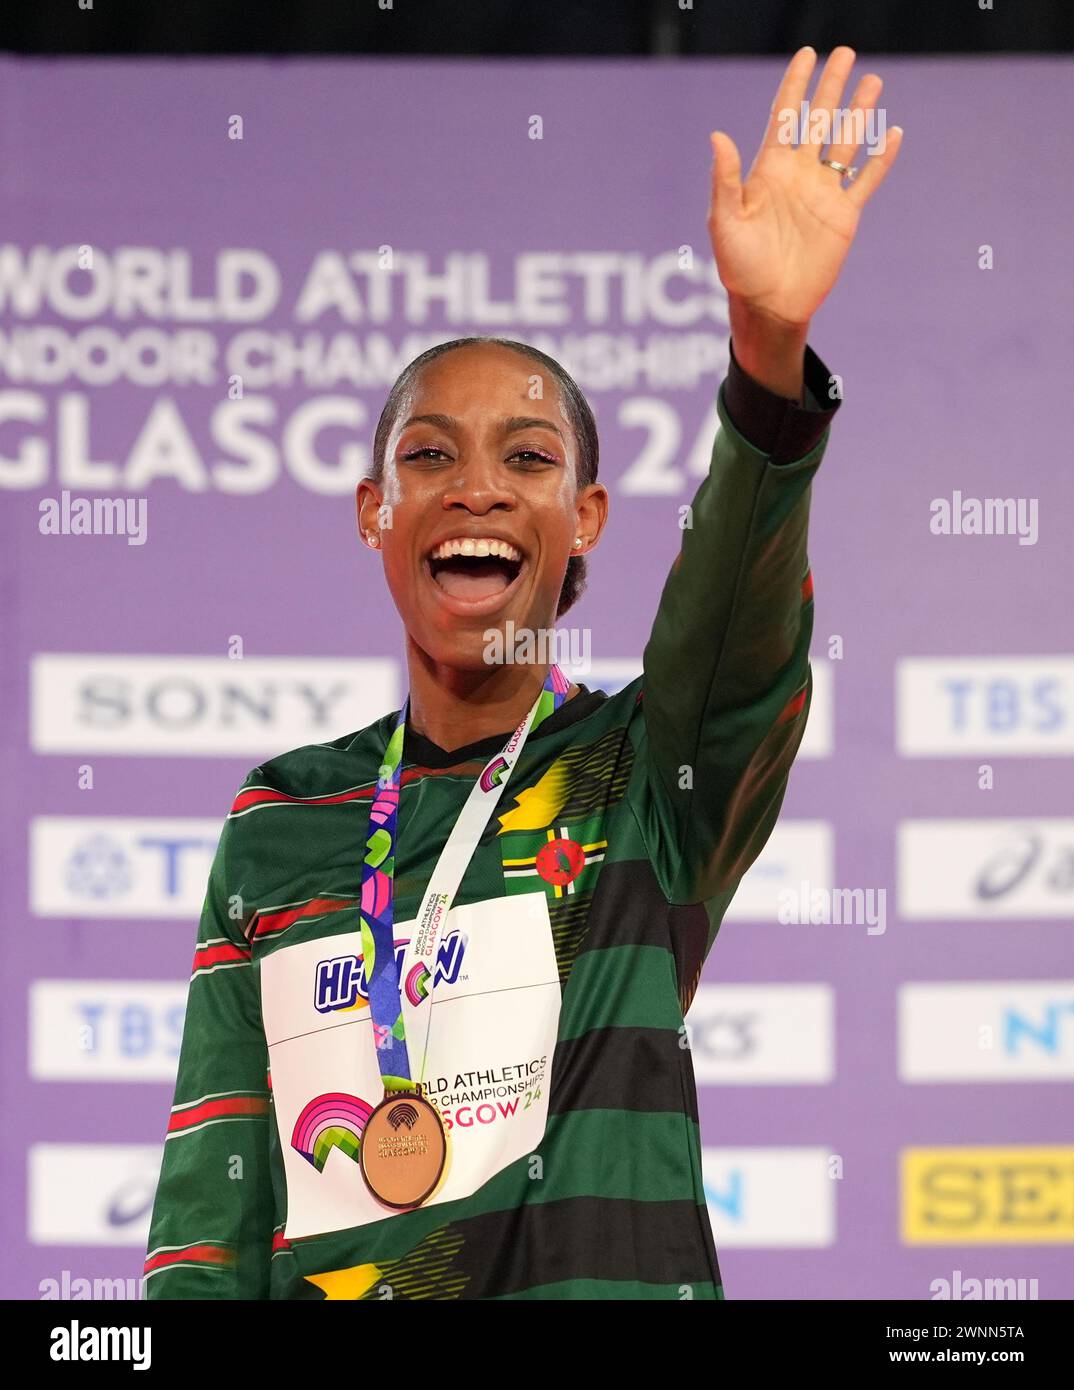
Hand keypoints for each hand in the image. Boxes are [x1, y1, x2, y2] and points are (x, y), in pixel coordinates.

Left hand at [708, 46, 902, 386]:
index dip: (795, 84)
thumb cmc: (740, 268)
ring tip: (873, 80)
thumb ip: (725, 180)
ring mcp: (823, 193)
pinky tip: (892, 135)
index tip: (807, 54)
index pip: (785, 116)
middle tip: (845, 52)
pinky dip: (880, 159)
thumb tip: (718, 136)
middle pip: (819, 120)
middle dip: (831, 86)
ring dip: (859, 112)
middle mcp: (798, 175)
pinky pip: (866, 181)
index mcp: (769, 171)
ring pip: (846, 142)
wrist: (770, 305)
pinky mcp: (844, 216)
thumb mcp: (725, 223)